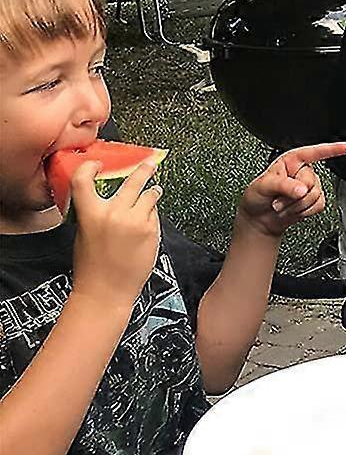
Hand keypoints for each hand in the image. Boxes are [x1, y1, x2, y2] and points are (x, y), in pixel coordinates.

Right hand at [71, 159, 162, 309]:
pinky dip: (152, 215)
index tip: (97, 163)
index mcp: (90, 214)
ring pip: (150, 195)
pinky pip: (154, 214)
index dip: (89, 167)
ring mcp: (135, 221)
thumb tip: (110, 197)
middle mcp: (114, 214)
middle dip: (144, 169)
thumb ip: (96, 213)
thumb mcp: (85, 234)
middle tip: (151, 162)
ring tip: (153, 192)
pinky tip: (146, 223)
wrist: (106, 292)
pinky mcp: (151, 230)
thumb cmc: (92, 266)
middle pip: (133, 180)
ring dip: (152, 193)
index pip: (83, 181)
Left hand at [238, 142, 345, 236]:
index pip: (313, 152)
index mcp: (291, 161)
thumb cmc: (257, 197)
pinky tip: (292, 211)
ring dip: (296, 206)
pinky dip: (303, 212)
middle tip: (278, 200)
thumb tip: (302, 189)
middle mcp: (302, 172)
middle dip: (293, 195)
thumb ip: (283, 185)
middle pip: (312, 181)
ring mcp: (309, 187)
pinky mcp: (314, 202)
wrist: (259, 220)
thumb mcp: (264, 186)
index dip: (331, 149)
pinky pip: (318, 206)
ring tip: (282, 206)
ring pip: (315, 195)